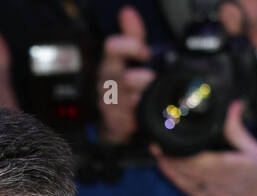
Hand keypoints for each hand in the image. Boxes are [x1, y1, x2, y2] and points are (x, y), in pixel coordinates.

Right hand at [96, 5, 151, 144]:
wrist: (116, 117)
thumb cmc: (126, 83)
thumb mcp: (131, 55)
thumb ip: (133, 34)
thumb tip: (127, 12)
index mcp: (110, 62)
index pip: (113, 47)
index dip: (130, 47)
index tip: (145, 52)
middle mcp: (106, 82)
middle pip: (120, 77)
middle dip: (139, 80)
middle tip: (150, 79)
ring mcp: (108, 103)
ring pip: (122, 100)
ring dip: (138, 100)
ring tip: (146, 99)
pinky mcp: (112, 122)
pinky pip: (123, 121)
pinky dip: (134, 119)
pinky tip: (139, 116)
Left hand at [150, 100, 256, 195]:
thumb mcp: (256, 151)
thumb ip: (238, 130)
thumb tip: (233, 106)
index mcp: (226, 167)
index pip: (194, 158)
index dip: (176, 149)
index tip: (167, 135)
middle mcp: (214, 182)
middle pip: (182, 168)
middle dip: (166, 155)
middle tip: (154, 140)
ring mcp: (208, 195)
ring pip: (181, 180)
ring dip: (167, 166)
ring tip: (156, 151)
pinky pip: (185, 190)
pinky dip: (174, 178)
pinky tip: (166, 169)